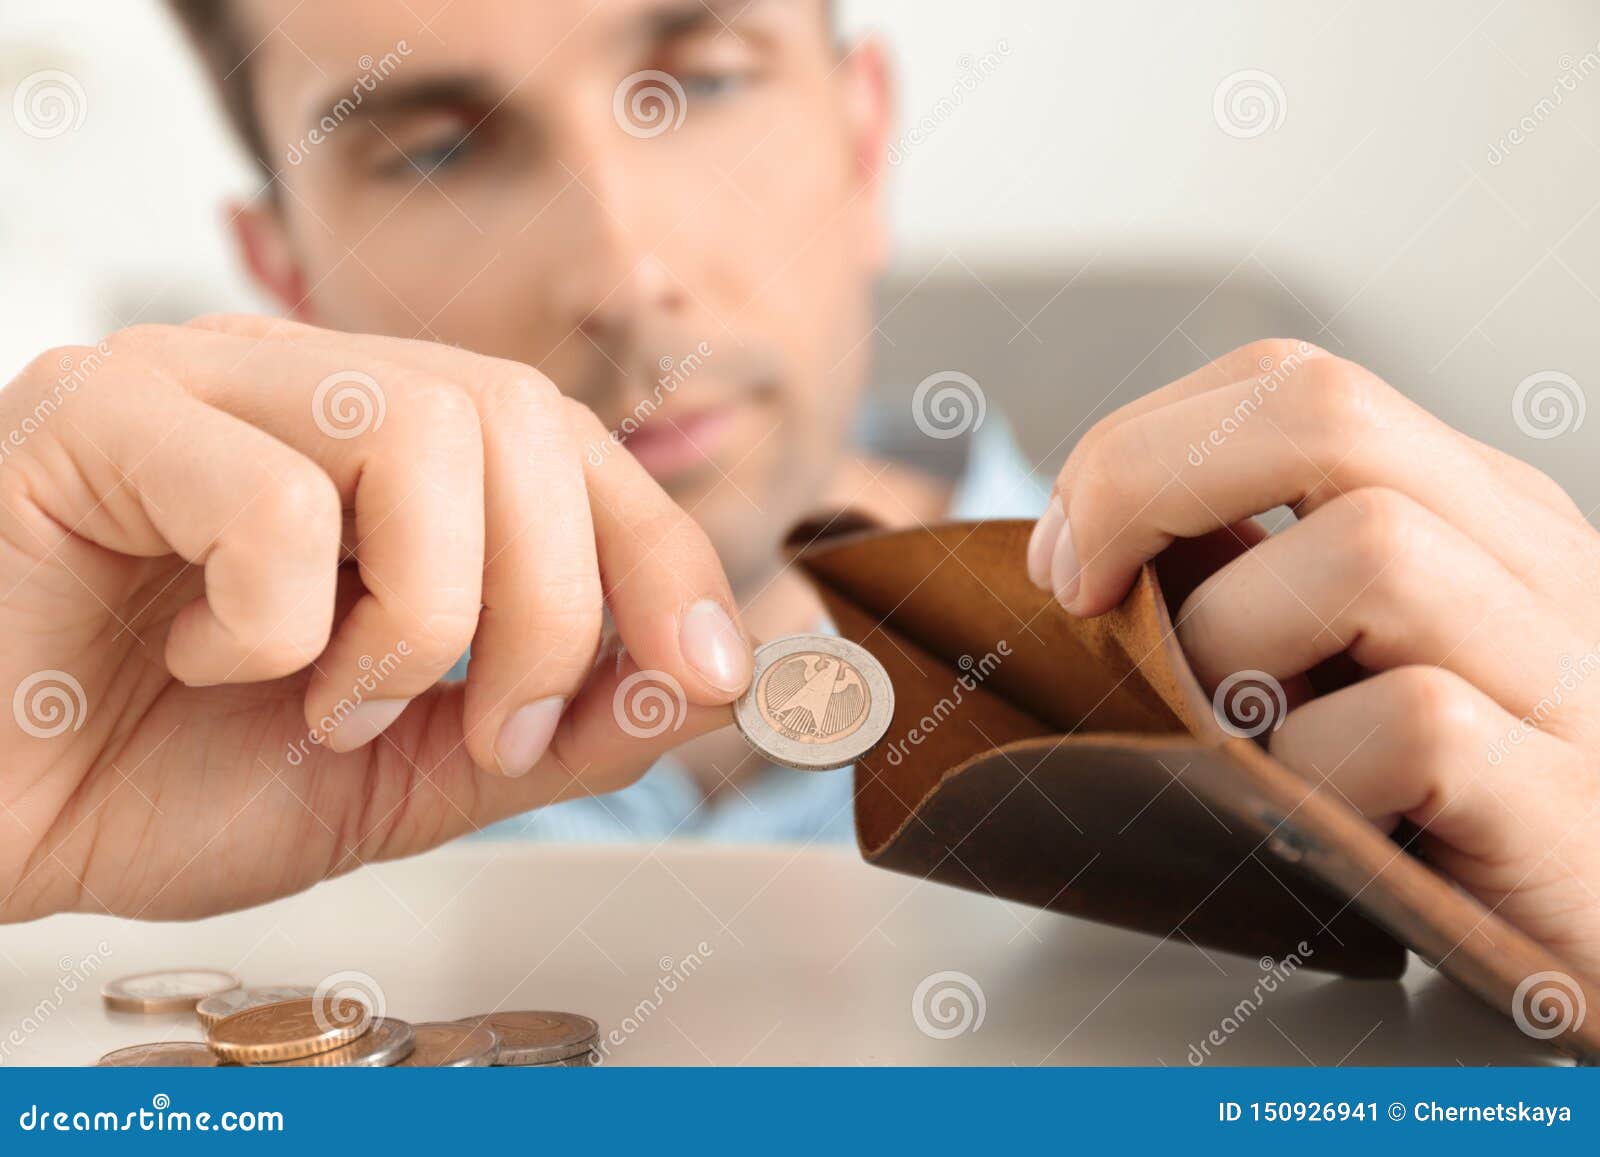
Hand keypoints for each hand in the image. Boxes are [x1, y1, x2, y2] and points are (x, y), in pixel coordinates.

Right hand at [0, 315, 751, 921]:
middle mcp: (296, 388)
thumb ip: (559, 725)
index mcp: (375, 451)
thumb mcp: (406, 773)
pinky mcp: (89, 414)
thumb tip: (712, 677)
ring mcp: (194, 384)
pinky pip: (267, 489)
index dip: (661, 550)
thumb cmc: (156, 777)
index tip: (715, 669)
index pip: (567, 441)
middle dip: (553, 607)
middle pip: (520, 417)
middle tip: (487, 732)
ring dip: (424, 617)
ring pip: (420, 432)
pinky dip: (276, 622)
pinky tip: (204, 659)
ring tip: (334, 702)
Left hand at [1027, 340, 1599, 976]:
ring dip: (1232, 641)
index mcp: (1474, 513)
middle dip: (1148, 484)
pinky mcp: (1570, 797)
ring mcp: (1569, 668)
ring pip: (1371, 550)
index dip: (1141, 445)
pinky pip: (1414, 725)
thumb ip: (1267, 593)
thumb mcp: (1360, 670)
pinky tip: (1311, 821)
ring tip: (1230, 735)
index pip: (1290, 384)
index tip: (1068, 554)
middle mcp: (1534, 558)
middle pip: (1323, 412)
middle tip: (1082, 593)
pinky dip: (1313, 771)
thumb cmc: (1456, 817)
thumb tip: (1104, 553)